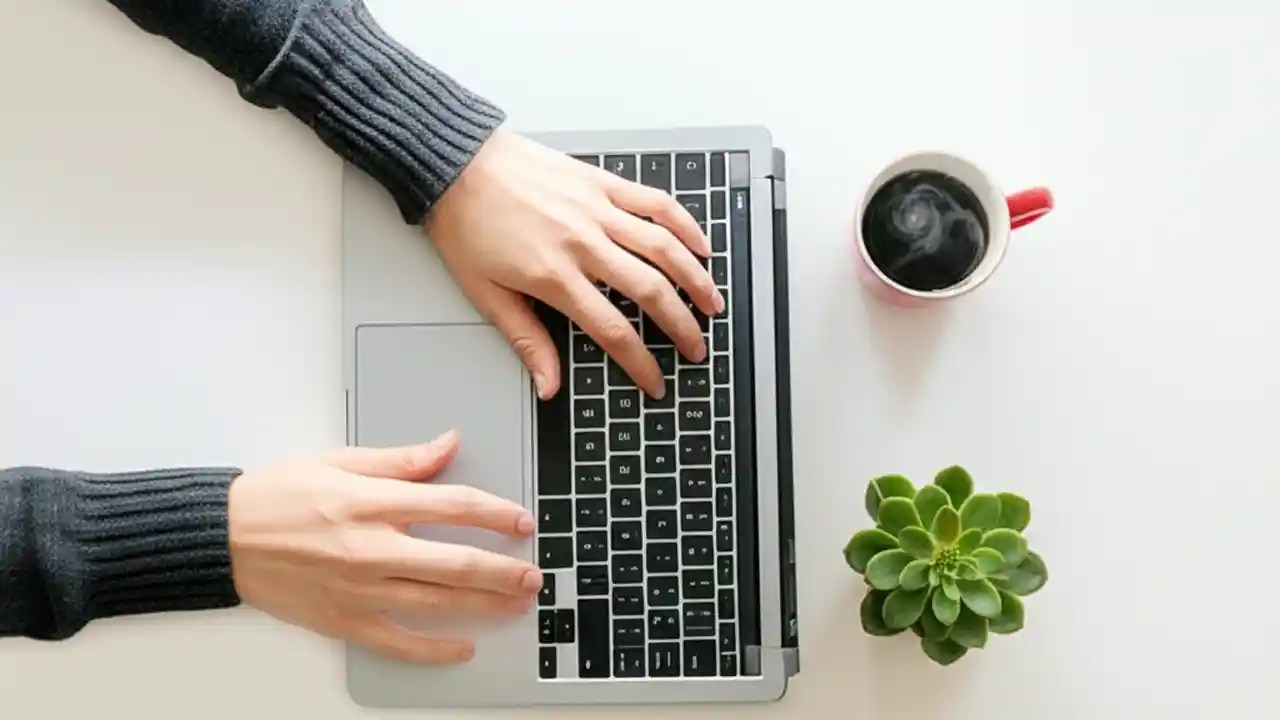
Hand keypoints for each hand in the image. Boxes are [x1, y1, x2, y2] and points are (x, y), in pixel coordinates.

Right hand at [227, 430, 539, 664]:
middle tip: (533, 573)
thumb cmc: (276, 495)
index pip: (453, 506)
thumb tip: (449, 444)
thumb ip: (401, 459)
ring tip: (515, 602)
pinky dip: (433, 649)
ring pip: (437, 601)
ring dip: (484, 604)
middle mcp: (370, 548)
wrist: (221, 536)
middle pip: (455, 562)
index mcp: (372, 502)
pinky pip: (398, 640)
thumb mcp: (340, 460)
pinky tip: (463, 647)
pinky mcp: (342, 619)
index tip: (522, 521)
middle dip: (503, 569)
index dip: (496, 514)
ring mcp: (358, 588)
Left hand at [425, 130, 724, 399]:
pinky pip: (655, 203)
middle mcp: (583, 244)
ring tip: (712, 303)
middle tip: (696, 349)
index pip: (613, 331)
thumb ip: (527, 341)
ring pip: (664, 248)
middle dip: (681, 327)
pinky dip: (684, 224)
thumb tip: (548, 386)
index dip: (641, 364)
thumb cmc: (465, 227)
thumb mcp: (486, 294)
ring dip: (695, 279)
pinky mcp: (601, 183)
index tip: (656, 383)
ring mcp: (596, 210)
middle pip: (651, 292)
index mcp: (554, 277)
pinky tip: (700, 245)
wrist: (455, 165)